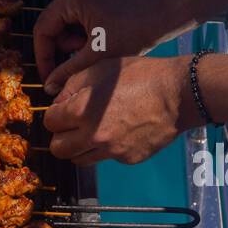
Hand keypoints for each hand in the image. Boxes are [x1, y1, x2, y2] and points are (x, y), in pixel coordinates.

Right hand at [33, 0, 174, 92]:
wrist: (171, 10)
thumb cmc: (136, 30)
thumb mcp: (98, 55)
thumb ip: (68, 71)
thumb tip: (48, 87)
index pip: (43, 30)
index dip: (43, 57)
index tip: (49, 79)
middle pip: (54, 27)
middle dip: (62, 51)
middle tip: (75, 69)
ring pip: (69, 25)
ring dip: (76, 45)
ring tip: (95, 55)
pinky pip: (83, 19)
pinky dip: (87, 36)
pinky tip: (103, 45)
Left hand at [43, 55, 197, 165]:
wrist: (177, 94)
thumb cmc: (140, 75)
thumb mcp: (100, 68)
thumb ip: (71, 85)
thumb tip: (57, 102)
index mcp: (81, 111)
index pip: (49, 122)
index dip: (55, 114)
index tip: (64, 109)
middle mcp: (92, 136)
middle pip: (58, 149)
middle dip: (61, 135)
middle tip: (73, 124)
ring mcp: (110, 151)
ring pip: (78, 159)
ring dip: (80, 146)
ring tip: (94, 129)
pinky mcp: (127, 159)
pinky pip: (105, 158)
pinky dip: (105, 148)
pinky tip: (119, 131)